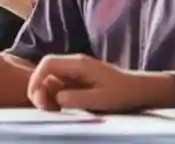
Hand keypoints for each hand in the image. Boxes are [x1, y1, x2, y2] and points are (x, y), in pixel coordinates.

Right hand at [28, 55, 174, 111]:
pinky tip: (61, 108)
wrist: (138, 89)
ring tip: (53, 111)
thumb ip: (77, 98)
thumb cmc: (122, 93)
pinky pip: (59, 85)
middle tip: (45, 108)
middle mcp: (74, 64)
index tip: (36, 98)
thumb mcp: (100, 99)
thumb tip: (57, 98)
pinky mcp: (78, 80)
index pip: (47, 63)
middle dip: (39, 88)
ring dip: (46, 94)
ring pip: (50, 79)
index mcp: (79, 64)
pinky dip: (55, 96)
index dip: (36, 79)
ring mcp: (75, 71)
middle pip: (45, 70)